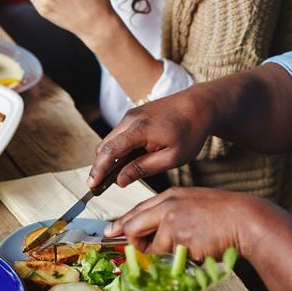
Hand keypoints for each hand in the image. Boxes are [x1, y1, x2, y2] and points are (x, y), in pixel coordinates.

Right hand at [88, 88, 215, 189]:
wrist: (200, 104)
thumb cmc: (190, 132)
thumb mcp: (173, 157)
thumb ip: (143, 168)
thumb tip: (120, 180)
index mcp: (139, 130)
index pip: (110, 152)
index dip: (98, 170)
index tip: (91, 185)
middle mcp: (130, 119)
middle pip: (104, 146)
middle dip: (99, 166)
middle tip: (98, 186)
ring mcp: (130, 115)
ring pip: (110, 140)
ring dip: (108, 158)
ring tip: (112, 176)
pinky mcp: (133, 115)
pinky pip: (118, 135)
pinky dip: (117, 149)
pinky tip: (126, 161)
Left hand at [106, 187, 269, 259]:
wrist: (246, 219)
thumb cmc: (224, 216)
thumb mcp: (193, 205)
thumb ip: (170, 214)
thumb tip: (152, 233)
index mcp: (170, 196)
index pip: (138, 209)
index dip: (123, 223)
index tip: (112, 231)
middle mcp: (166, 205)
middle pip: (132, 224)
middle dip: (132, 241)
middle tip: (138, 249)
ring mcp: (170, 219)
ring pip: (148, 243)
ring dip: (161, 252)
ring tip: (185, 247)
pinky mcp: (176, 235)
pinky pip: (165, 253)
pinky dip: (175, 256)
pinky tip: (194, 248)